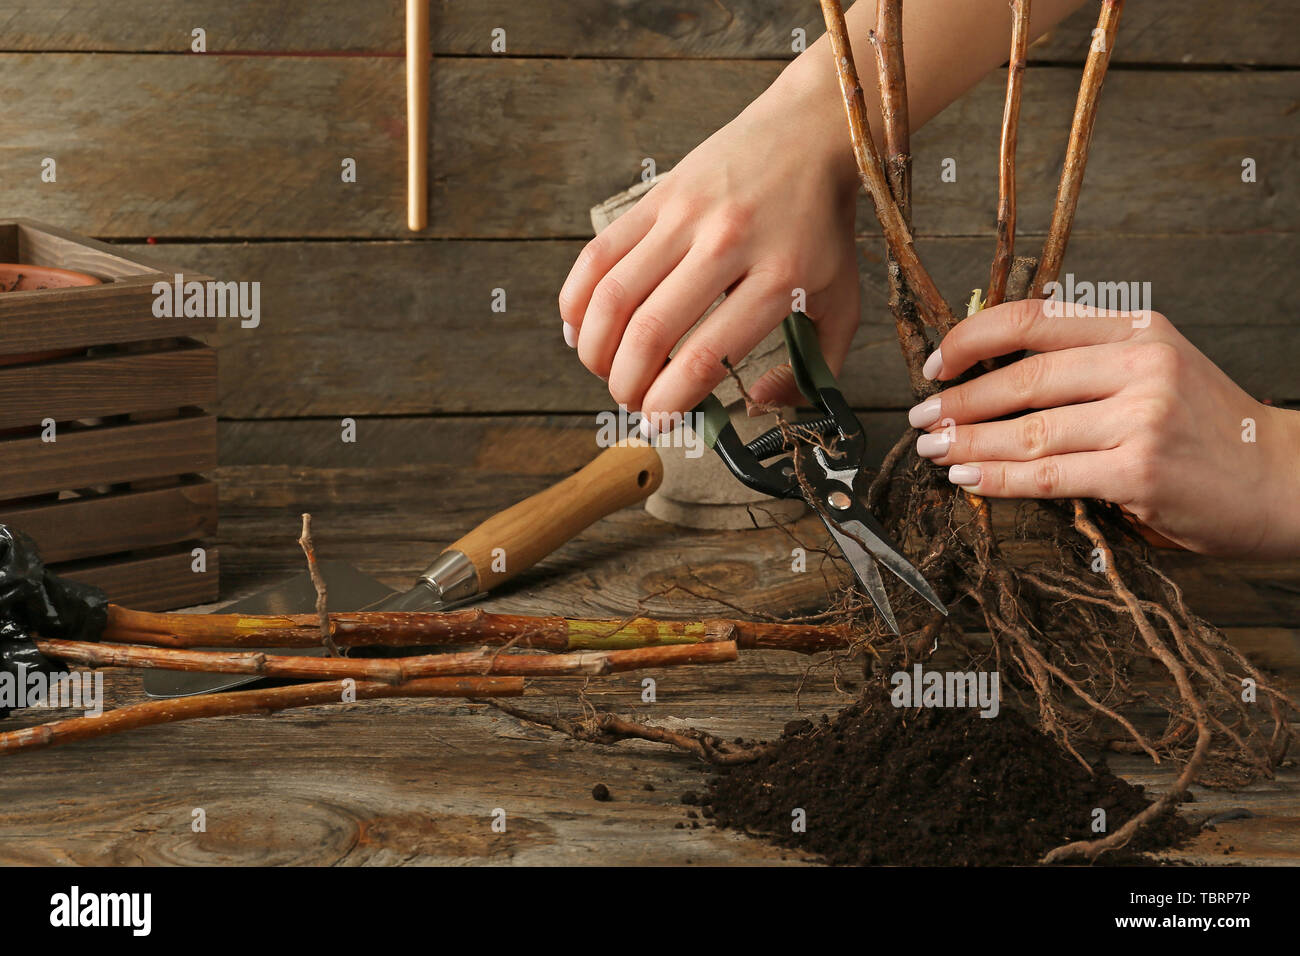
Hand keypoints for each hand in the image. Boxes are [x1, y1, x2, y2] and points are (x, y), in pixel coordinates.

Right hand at [558, 67, 861, 428]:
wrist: (809, 133)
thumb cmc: (823, 232)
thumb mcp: (841, 303)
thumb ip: (813, 370)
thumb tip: (755, 405)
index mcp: (779, 278)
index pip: (702, 357)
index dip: (668, 403)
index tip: (658, 422)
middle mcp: (728, 243)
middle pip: (649, 332)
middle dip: (626, 384)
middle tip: (629, 400)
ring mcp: (687, 215)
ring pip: (613, 295)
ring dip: (596, 348)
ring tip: (604, 370)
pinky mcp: (658, 195)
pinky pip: (598, 255)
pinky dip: (577, 300)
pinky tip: (580, 328)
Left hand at [910, 299, 1299, 557]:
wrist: (1285, 481)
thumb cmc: (1208, 429)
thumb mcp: (1158, 368)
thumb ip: (1089, 361)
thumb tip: (994, 373)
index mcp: (1138, 329)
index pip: (1032, 319)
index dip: (972, 339)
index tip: (936, 364)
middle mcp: (1141, 366)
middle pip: (1022, 380)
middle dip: (958, 402)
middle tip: (921, 418)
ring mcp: (1142, 420)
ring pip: (1028, 431)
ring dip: (967, 444)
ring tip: (933, 450)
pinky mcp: (1138, 474)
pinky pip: (1048, 476)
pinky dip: (998, 480)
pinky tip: (968, 480)